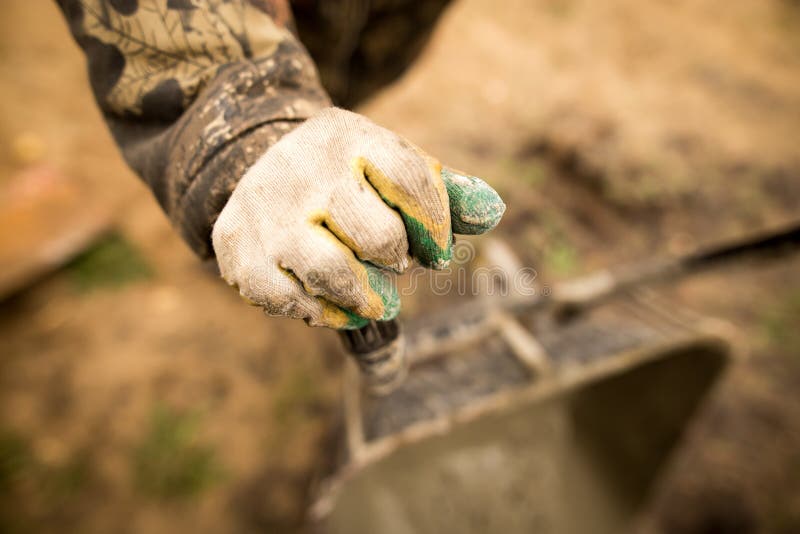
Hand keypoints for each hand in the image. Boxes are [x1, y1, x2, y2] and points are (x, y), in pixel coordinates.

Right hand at [212, 108, 504, 328]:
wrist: (260, 162)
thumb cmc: (347, 175)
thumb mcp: (391, 164)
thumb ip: (444, 190)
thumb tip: (493, 211)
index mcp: (349, 138)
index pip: (411, 181)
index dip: (435, 226)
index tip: (438, 252)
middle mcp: (303, 169)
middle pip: (379, 236)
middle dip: (397, 259)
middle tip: (396, 263)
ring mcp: (267, 210)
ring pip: (332, 271)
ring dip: (366, 298)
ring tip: (376, 300)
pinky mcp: (238, 248)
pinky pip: (287, 299)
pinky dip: (320, 312)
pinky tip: (330, 304)